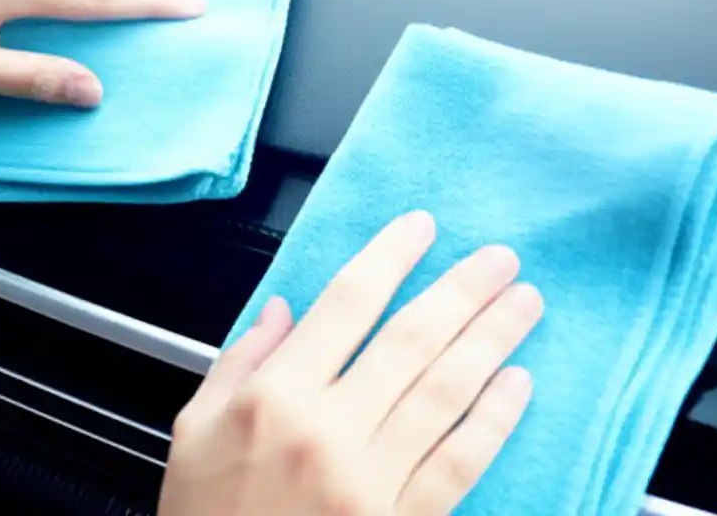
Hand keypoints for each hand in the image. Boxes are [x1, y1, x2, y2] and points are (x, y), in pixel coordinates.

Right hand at [159, 211, 543, 515]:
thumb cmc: (207, 515)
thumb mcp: (194, 430)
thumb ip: (239, 362)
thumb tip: (283, 309)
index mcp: (274, 397)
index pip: (346, 304)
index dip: (390, 257)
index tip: (421, 228)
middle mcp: (328, 431)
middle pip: (411, 340)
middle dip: (462, 292)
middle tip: (499, 259)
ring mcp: (371, 479)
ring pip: (446, 393)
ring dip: (491, 340)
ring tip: (522, 303)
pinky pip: (460, 462)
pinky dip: (494, 419)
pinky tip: (517, 384)